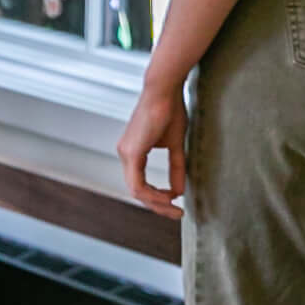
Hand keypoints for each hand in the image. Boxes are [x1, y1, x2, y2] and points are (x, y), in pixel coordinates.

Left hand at [117, 80, 191, 218]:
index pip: (141, 183)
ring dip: (156, 203)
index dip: (158, 197)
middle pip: (137, 191)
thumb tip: (178, 192)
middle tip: (176, 213)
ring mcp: (125, 153)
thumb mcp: (175, 145)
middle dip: (157, 205)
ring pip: (137, 191)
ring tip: (174, 208)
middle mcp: (125, 153)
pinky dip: (153, 195)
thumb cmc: (170, 111)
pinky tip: (168, 198)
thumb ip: (176, 168)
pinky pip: (138, 184)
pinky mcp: (131, 152)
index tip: (176, 202)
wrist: (164, 90)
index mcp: (133, 152)